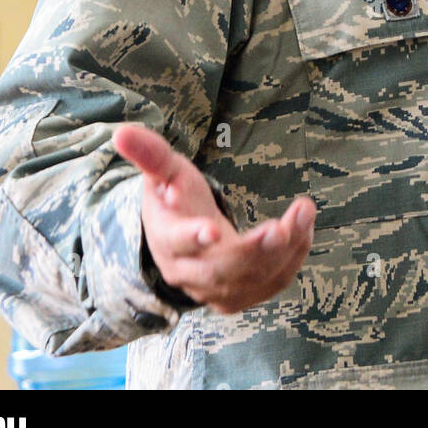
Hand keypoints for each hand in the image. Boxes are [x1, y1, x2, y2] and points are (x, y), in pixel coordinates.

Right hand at [113, 123, 315, 314]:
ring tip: (304, 214)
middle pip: (221, 269)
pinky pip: (271, 284)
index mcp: (168, 239)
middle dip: (253, 250)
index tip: (213, 228)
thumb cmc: (174, 199)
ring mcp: (215, 289)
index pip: (178, 243)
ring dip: (284, 251)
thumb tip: (122, 132)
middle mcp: (190, 272)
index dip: (193, 237)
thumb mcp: (162, 174)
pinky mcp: (241, 296)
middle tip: (281, 228)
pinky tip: (305, 228)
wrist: (181, 241)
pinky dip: (293, 258)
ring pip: (252, 279)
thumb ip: (149, 154)